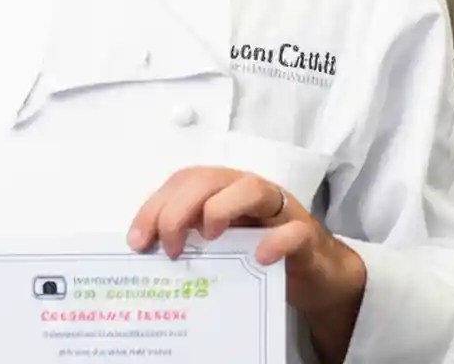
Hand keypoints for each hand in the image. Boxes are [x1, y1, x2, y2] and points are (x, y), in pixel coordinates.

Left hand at [126, 166, 366, 362]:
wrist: (315, 274)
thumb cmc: (259, 254)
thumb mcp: (217, 246)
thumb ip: (187, 240)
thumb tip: (144, 250)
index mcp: (222, 189)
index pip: (182, 182)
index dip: (154, 206)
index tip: (137, 241)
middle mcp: (248, 190)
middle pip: (208, 179)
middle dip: (178, 210)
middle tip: (169, 248)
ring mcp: (280, 210)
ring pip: (251, 188)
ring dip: (221, 209)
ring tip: (208, 238)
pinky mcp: (307, 235)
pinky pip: (293, 231)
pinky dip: (275, 241)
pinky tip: (259, 258)